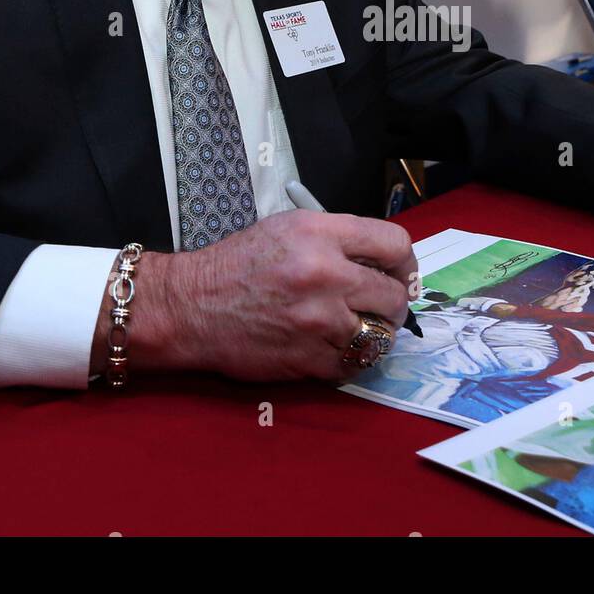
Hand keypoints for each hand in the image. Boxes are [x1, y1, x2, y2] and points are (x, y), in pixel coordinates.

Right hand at [95, 210, 418, 382]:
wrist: (190, 306)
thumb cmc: (237, 266)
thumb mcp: (288, 229)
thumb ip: (337, 240)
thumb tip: (382, 263)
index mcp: (321, 234)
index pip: (395, 243)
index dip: (403, 263)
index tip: (398, 274)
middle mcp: (325, 273)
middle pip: (394, 294)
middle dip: (391, 304)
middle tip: (379, 307)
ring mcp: (319, 319)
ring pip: (379, 334)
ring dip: (374, 334)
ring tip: (358, 329)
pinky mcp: (308, 357)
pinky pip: (354, 364)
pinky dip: (351, 360)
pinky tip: (335, 348)